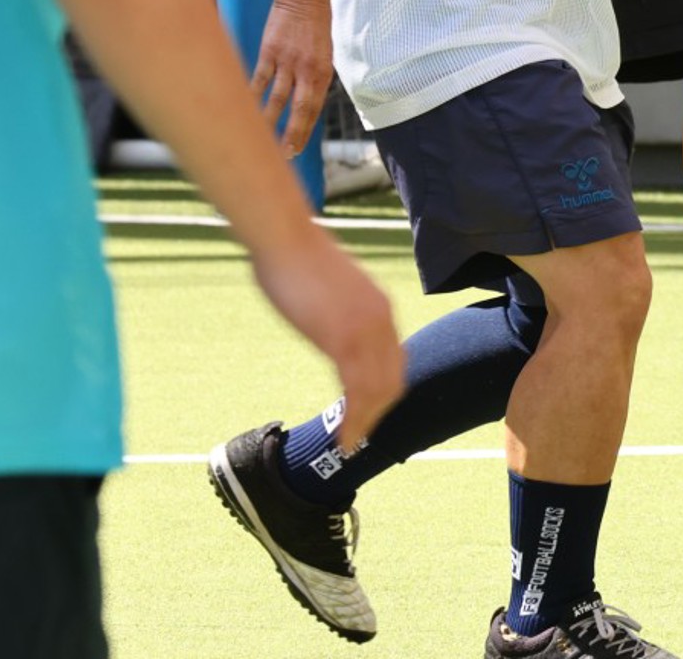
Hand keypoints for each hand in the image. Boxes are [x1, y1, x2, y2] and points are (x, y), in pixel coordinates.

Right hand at [247, 227, 402, 452]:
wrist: (286, 238)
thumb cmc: (295, 257)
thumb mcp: (329, 288)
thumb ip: (337, 309)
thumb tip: (325, 317)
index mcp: (380, 307)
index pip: (395, 359)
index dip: (385, 389)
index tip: (371, 410)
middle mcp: (383, 321)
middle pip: (394, 379)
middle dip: (379, 412)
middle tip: (360, 435)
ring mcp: (367, 332)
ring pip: (379, 391)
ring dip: (365, 423)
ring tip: (349, 444)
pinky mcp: (345, 341)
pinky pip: (358, 392)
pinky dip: (354, 421)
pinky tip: (342, 438)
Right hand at [251, 0, 334, 156]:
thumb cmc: (314, 29)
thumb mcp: (324, 55)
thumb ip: (315, 79)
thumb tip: (305, 105)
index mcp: (323, 73)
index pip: (314, 109)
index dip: (304, 131)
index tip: (295, 150)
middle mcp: (307, 70)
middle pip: (298, 108)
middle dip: (291, 133)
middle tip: (283, 154)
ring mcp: (288, 61)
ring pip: (276, 97)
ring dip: (269, 119)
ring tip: (260, 138)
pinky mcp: (270, 52)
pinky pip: (259, 79)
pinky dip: (252, 95)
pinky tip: (245, 108)